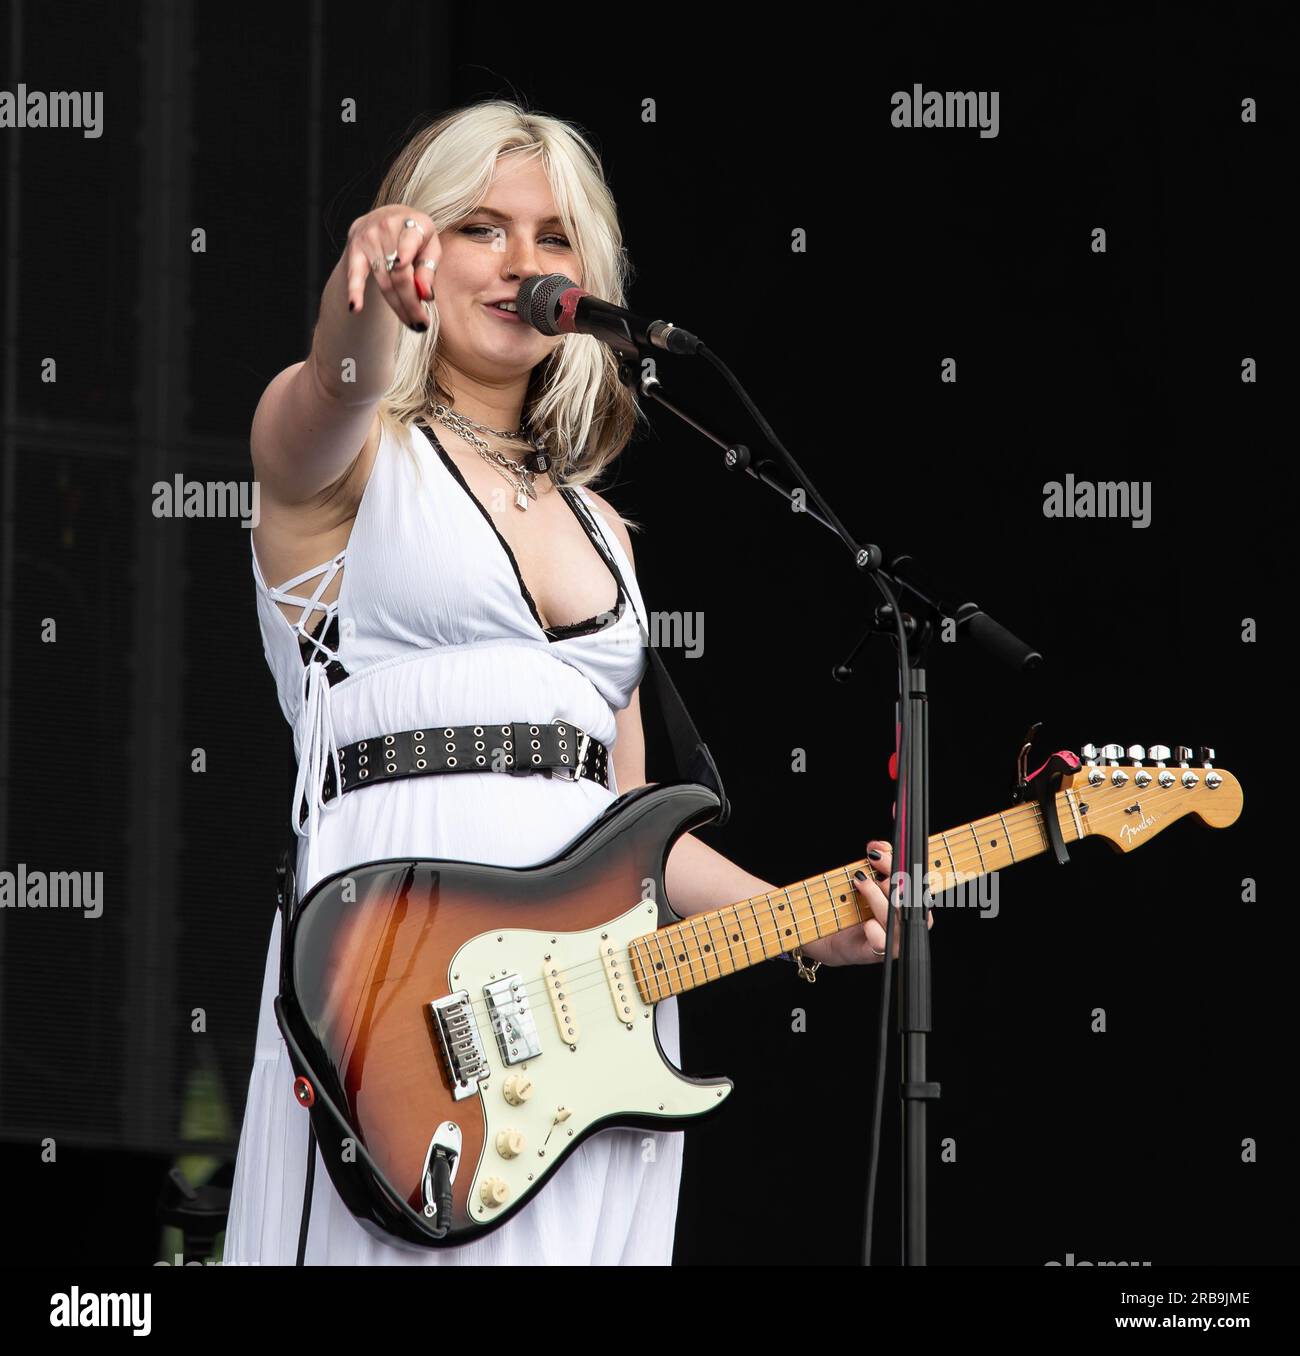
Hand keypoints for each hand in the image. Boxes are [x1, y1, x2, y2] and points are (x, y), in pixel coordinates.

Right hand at [345, 204, 440, 328]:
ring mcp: (369, 238)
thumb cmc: (416, 237)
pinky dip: (355, 291)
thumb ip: (429, 268)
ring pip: (384, 281)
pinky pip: (355, 274)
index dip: (408, 260)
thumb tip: (425, 294)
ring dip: (398, 307)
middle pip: (399, 274)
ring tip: (411, 324)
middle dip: (411, 303)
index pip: (409, 245)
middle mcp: (388, 227)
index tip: (417, 285)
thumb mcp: (430, 246)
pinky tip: (355, 307)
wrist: (387, 217)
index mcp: (413, 223)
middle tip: (422, 324)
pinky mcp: (355, 249)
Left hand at [795, 840, 932, 967]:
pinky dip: (873, 929)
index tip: (884, 853)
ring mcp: (895, 939)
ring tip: (860, 882)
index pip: (920, 884)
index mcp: (911, 901)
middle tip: (871, 864)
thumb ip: (877, 858)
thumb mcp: (866, 874)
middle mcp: (907, 921)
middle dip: (892, 877)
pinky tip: (864, 923)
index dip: (906, 867)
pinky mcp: (877, 953)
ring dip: (876, 896)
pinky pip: (882, 942)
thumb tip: (879, 846)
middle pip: (911, 899)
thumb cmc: (853, 901)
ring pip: (895, 918)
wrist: (828, 930)